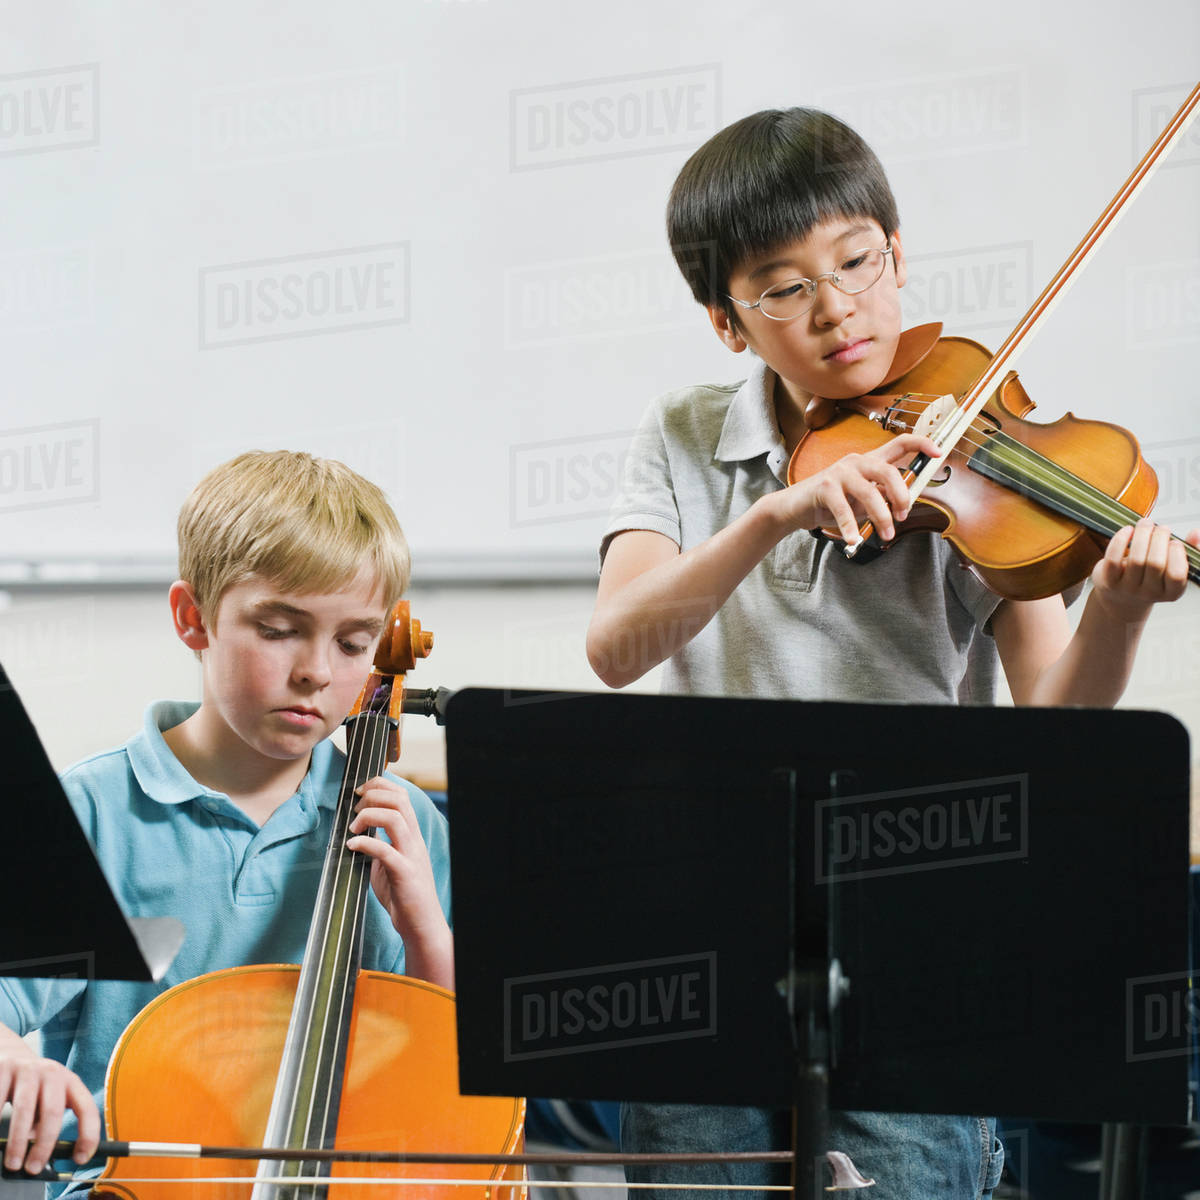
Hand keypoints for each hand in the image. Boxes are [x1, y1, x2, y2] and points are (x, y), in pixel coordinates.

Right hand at [0, 1036, 98, 1174]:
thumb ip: (47, 1122)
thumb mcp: (47, 1099)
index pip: (87, 1108)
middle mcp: (52, 1073)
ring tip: (12, 1162)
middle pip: (53, 1111)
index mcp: (70, 1082)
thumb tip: (38, 1153)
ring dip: (18, 1141)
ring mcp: (28, 1069)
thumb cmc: (32, 1087)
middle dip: (44, 1145)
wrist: (9, 1055)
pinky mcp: (4, 1069)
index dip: (88, 1134)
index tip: (81, 1158)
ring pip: (24, 1109)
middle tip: (34, 1167)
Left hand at [348, 777, 450, 978]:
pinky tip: (351, 846)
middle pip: (400, 800)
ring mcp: (411, 856)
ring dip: (369, 815)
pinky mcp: (405, 874)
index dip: (380, 785)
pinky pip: (386, 851)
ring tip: (353, 828)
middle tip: (354, 807)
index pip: (401, 796)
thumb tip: (357, 832)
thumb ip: (379, 845)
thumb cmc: (403, 895)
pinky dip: (365, 843)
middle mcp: (414, 840)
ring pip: (396, 818)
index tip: (359, 791)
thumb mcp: (388, 863)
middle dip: (373, 794)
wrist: (420, 924)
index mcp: (411, 835)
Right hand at [782, 433, 943, 544]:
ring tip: (885, 534)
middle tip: (903, 516)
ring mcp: (840, 472)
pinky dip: (851, 527)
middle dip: (901, 495)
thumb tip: (904, 503)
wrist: (796, 507)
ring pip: (869, 492)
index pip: (900, 443)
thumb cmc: (832, 503)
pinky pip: (843, 509)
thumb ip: (882, 496)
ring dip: (881, 516)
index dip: (922, 444)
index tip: (939, 453)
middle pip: (889, 470)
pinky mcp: (825, 487)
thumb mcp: (862, 500)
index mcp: (870, 461)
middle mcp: (856, 461)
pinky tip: (854, 540)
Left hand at [1090, 519, 1198, 617]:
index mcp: (1171, 592)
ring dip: (1142, 535)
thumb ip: (1186, 552)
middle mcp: (1149, 593)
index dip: (1177, 555)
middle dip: (1159, 539)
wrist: (1121, 597)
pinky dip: (1120, 540)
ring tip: (1146, 523)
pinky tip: (1128, 530)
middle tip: (1161, 527)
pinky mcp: (1109, 581)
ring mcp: (1128, 589)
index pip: (1177, 575)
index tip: (1174, 541)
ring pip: (1136, 559)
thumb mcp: (1171, 569)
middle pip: (1155, 563)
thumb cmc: (1151, 578)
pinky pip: (1113, 559)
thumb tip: (1196, 533)